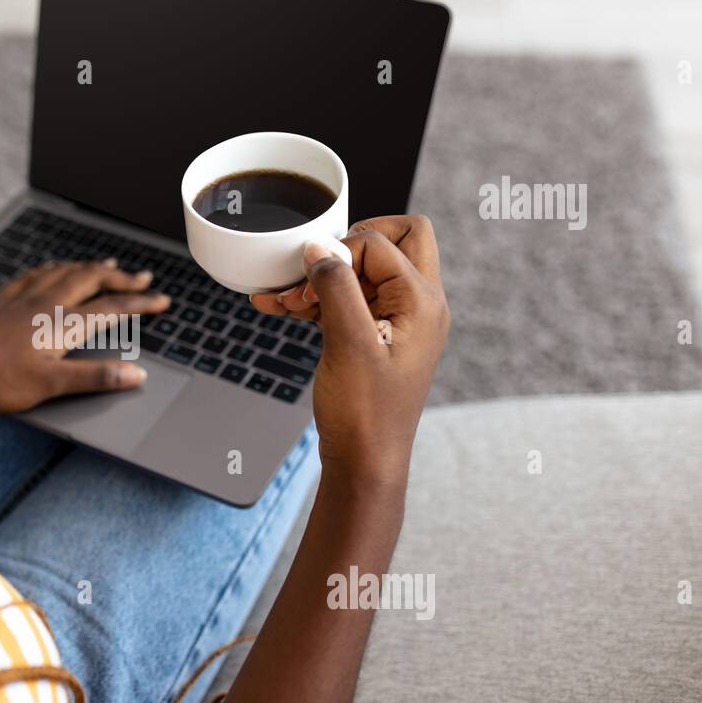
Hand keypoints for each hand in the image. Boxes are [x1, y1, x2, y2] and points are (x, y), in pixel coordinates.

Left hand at [0, 259, 169, 412]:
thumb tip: (135, 375)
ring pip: (65, 271)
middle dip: (121, 278)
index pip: (112, 310)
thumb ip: (95, 378)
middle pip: (92, 280)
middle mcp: (46, 303)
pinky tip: (54, 268)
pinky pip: (37, 273)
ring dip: (91, 266)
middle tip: (143, 277)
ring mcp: (23, 297)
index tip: (163, 301)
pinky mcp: (3, 299)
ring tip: (109, 263)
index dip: (141, 304)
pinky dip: (56, 267)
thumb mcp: (50, 385)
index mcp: (62, 324)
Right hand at [249, 215, 449, 480]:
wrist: (364, 462)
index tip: (309, 281)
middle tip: (318, 266)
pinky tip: (278, 307)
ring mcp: (399, 320)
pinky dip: (317, 301)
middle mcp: (419, 305)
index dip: (341, 253)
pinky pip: (348, 300)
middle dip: (349, 245)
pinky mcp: (376, 336)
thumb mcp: (349, 343)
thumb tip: (320, 248)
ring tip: (283, 299)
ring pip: (365, 271)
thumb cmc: (366, 413)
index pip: (382, 244)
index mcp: (422, 302)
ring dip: (323, 278)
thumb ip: (336, 287)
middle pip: (397, 240)